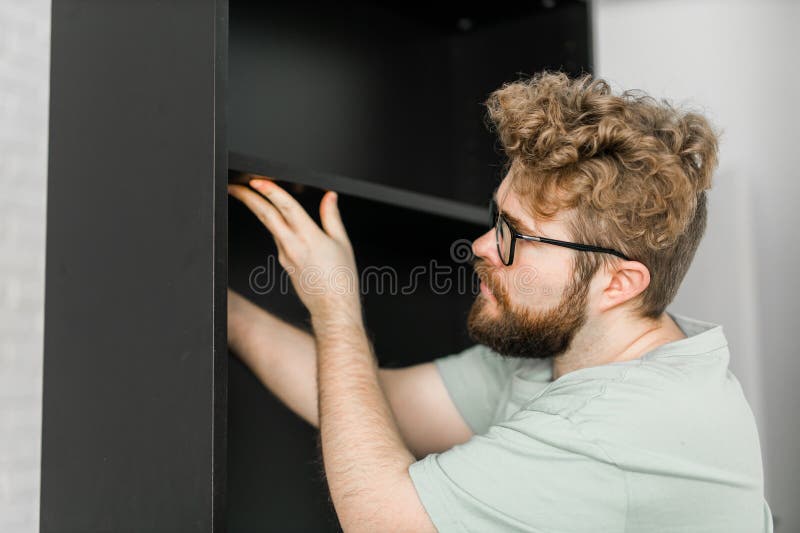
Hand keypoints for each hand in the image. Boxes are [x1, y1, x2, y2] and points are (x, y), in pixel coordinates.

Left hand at [227, 177, 360, 319]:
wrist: (332, 308)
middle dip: (248, 199)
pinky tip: (273, 220)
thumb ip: (332, 217)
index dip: (270, 191)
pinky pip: (277, 239)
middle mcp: (293, 246)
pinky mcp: (284, 263)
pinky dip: (273, 225)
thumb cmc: (341, 279)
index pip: (286, 207)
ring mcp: (285, 255)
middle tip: (236, 186)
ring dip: (257, 209)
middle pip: (266, 216)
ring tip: (248, 196)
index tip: (256, 181)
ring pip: (269, 226)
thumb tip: (330, 197)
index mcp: (309, 238)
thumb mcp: (342, 243)